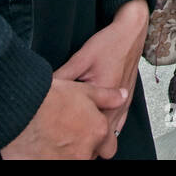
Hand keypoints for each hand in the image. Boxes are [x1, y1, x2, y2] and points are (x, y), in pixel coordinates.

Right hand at [0, 78, 126, 159]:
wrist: (20, 108)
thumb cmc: (49, 97)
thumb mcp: (83, 89)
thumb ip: (106, 96)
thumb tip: (121, 96)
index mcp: (98, 131)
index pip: (108, 147)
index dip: (97, 140)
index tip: (85, 134)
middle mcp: (84, 151)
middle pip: (87, 156)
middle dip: (79, 149)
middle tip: (64, 135)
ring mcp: (66, 162)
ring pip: (71, 160)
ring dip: (63, 153)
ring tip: (49, 140)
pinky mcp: (46, 167)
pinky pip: (50, 163)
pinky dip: (47, 157)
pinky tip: (39, 148)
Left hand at [52, 0, 148, 157]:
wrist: (131, 33)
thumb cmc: (110, 43)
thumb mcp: (81, 58)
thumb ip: (63, 78)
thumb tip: (44, 90)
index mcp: (106, 94)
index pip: (89, 127)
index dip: (74, 137)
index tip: (60, 140)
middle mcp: (118, 103)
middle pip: (102, 137)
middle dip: (85, 142)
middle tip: (67, 143)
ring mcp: (124, 104)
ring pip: (111, 134)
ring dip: (97, 138)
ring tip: (79, 141)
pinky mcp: (126, 101)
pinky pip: (118, 125)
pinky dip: (107, 131)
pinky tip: (96, 131)